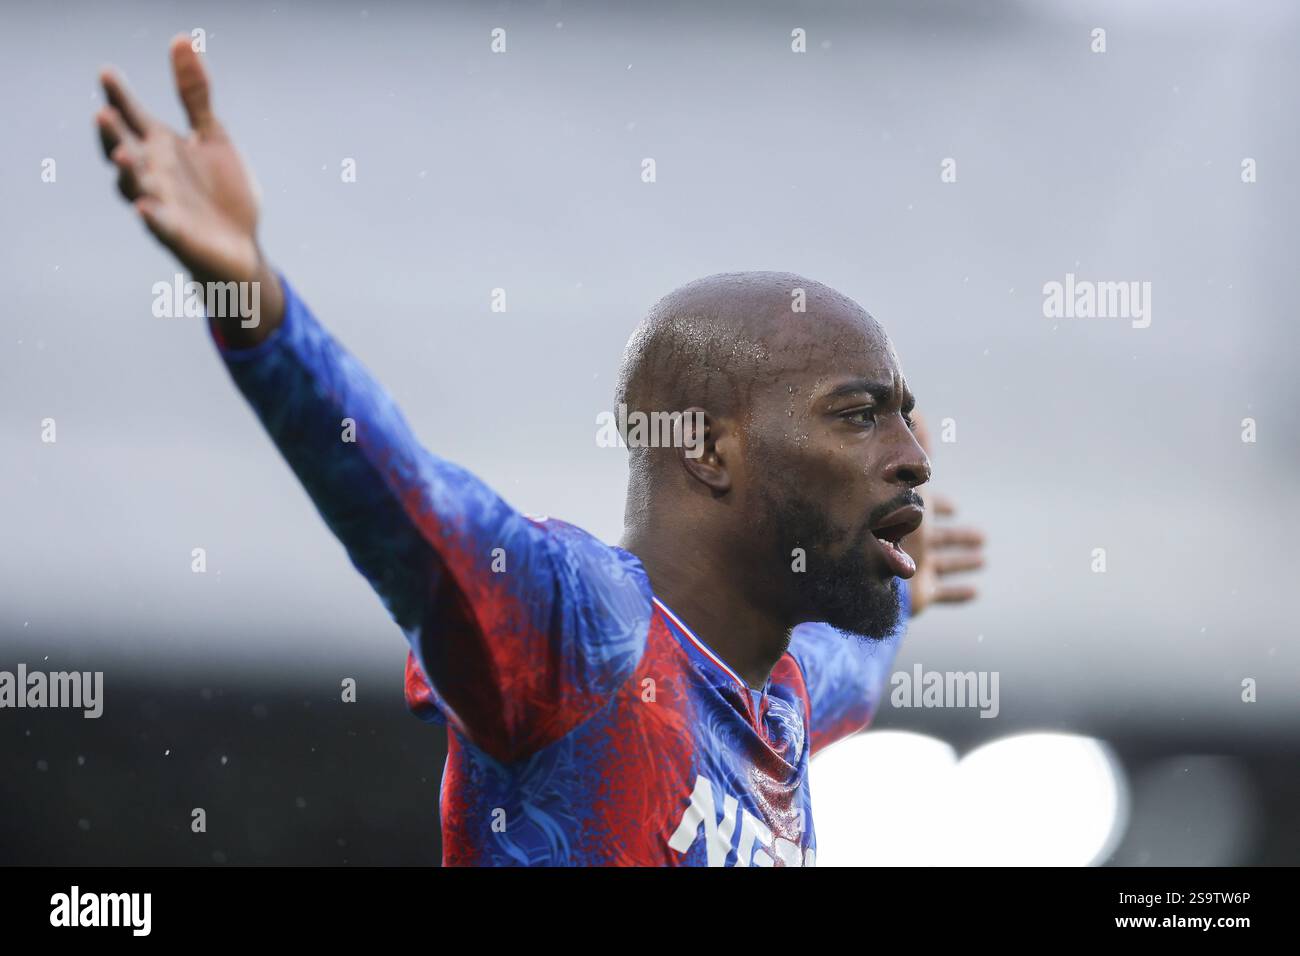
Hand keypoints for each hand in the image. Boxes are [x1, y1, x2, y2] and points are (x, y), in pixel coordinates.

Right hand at [96, 34, 281, 338]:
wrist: (242, 246)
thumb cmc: (222, 190)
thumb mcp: (213, 136)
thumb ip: (195, 94)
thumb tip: (182, 40)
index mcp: (160, 146)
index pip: (133, 116)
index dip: (120, 97)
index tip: (108, 73)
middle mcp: (153, 172)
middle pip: (123, 149)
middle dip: (113, 134)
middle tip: (104, 112)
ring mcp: (161, 203)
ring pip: (134, 186)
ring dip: (127, 172)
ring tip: (121, 154)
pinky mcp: (175, 234)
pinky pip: (159, 225)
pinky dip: (151, 217)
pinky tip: (145, 208)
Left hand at [902, 412, 984, 616]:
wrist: (873, 572)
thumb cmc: (892, 523)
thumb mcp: (908, 481)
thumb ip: (914, 446)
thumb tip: (919, 408)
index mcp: (906, 517)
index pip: (925, 509)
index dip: (939, 506)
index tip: (953, 506)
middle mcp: (912, 542)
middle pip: (940, 537)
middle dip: (958, 534)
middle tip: (981, 537)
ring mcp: (915, 568)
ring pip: (944, 563)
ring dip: (963, 560)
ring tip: (982, 559)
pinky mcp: (919, 594)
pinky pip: (943, 593)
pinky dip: (959, 593)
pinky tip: (975, 592)